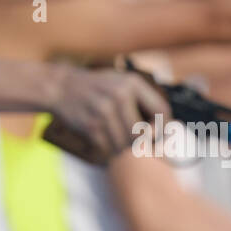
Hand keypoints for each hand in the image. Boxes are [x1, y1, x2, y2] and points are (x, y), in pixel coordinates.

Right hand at [47, 65, 170, 162]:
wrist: (61, 87)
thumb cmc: (97, 87)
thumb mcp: (121, 81)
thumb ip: (144, 99)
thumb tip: (169, 126)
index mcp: (132, 83)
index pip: (161, 111)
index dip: (163, 127)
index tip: (159, 134)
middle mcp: (119, 96)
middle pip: (143, 133)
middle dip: (141, 141)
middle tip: (136, 140)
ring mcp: (104, 112)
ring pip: (127, 144)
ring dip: (123, 146)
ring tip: (117, 137)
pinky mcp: (91, 126)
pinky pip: (110, 148)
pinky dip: (109, 148)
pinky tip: (104, 138)